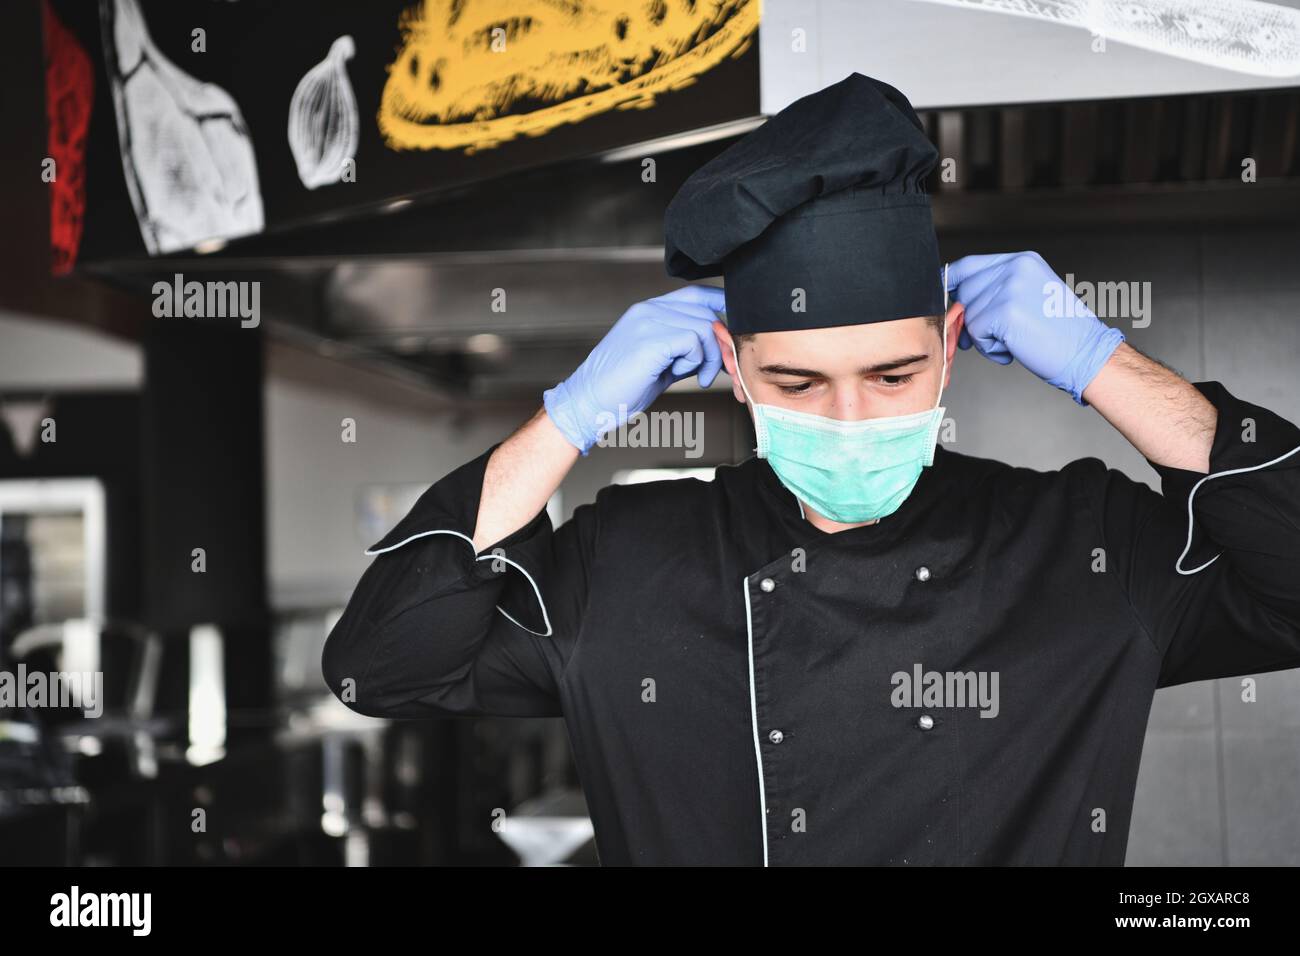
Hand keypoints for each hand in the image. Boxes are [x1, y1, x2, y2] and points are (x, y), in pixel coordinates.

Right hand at [543, 285, 725, 453]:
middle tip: (716, 371)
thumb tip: (719, 349)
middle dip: (720, 345)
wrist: (589, 402)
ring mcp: (648, 321)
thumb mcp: (661, 362)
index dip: (720, 305)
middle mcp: (648, 309)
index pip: (695, 294)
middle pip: (705, 313)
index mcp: (649, 310)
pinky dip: (696, 362)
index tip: (733, 328)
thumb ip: (686, 349)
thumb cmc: (623, 387)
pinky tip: (682, 376)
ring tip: (698, 377)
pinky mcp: (651, 340)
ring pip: (703, 328)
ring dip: (709, 357)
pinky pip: (693, 342)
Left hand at [945, 251, 1125, 404]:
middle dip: (970, 318)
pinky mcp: (1004, 312)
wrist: (1087, 352)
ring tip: (1015, 340)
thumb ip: (997, 290)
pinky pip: (976, 333)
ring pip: (969, 314)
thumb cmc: (1061, 331)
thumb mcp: (1030, 295)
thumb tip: (959, 300)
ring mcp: (1009, 288)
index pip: (970, 264)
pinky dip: (990, 349)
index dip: (951, 280)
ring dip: (985, 336)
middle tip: (992, 336)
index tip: (940, 291)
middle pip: (965, 292)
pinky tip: (1014, 348)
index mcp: (1022, 261)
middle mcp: (1015, 268)